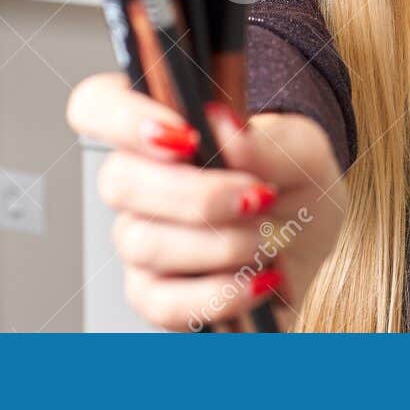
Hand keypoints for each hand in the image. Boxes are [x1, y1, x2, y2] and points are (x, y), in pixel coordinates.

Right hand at [66, 72, 344, 331]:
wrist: (312, 244)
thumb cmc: (294, 184)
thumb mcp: (304, 151)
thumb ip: (270, 140)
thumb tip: (223, 126)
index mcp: (161, 126)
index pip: (97, 105)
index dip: (122, 117)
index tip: (183, 134)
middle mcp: (139, 180)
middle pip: (117, 181)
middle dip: (196, 195)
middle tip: (256, 198)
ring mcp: (140, 239)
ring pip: (143, 243)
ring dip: (220, 244)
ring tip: (266, 239)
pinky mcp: (154, 295)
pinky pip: (162, 303)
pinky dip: (220, 294)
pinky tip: (259, 280)